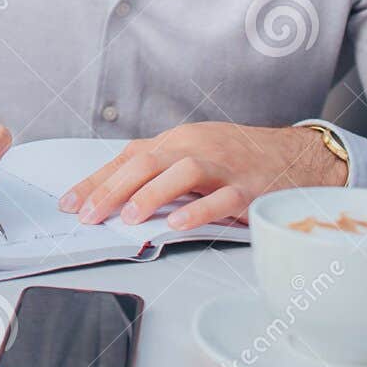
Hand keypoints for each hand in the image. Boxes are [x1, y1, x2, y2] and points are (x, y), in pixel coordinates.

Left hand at [58, 122, 347, 230]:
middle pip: (146, 162)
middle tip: (87, 215)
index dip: (96, 180)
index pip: (128, 158)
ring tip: (128, 217)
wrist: (298, 154)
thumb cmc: (239, 157)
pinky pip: (223, 199)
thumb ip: (160, 171)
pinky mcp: (250, 188)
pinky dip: (200, 211)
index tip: (69, 203)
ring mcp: (224, 166)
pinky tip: (180, 226)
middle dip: (111, 189)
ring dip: (151, 194)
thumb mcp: (194, 153)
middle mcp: (196, 147)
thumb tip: (115, 197)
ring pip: (182, 173)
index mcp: (177, 140)